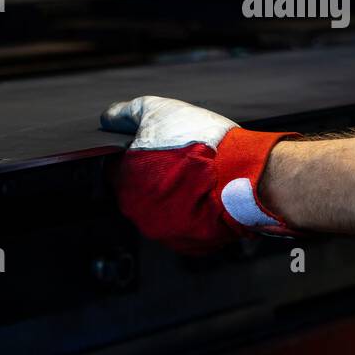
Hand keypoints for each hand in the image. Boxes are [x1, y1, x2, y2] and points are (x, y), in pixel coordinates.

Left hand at [100, 96, 298, 253]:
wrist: (246, 174)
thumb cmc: (203, 142)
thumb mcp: (159, 110)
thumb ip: (126, 114)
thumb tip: (108, 118)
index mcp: (124, 180)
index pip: (120, 166)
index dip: (140, 152)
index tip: (161, 146)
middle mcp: (136, 211)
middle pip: (140, 189)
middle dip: (157, 174)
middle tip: (183, 160)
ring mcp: (160, 231)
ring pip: (162, 209)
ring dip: (175, 194)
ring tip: (199, 176)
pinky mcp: (185, 244)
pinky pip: (183, 226)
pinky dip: (192, 212)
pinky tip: (207, 195)